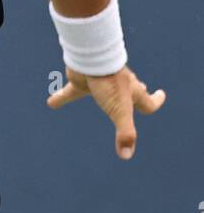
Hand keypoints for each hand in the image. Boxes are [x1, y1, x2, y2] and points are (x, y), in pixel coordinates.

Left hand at [47, 65, 165, 159]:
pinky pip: (70, 91)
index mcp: (131, 93)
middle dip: (135, 93)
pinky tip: (52, 103)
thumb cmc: (109, 83)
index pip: (148, 102)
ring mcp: (99, 82)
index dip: (155, 101)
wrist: (90, 57)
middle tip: (140, 91)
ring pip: (102, 90)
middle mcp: (117, 86)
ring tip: (97, 94)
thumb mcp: (120, 111)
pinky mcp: (81, 80)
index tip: (160, 95)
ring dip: (101, 93)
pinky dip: (61, 97)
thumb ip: (125, 133)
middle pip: (130, 91)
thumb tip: (126, 155)